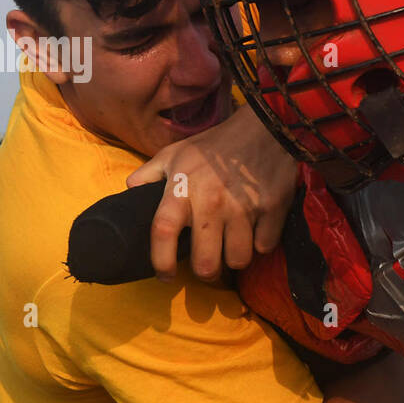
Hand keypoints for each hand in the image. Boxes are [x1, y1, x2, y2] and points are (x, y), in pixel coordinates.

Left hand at [128, 106, 297, 280]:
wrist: (265, 128)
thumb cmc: (215, 145)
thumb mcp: (175, 152)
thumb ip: (149, 173)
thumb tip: (131, 190)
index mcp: (182, 189)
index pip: (162, 232)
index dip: (161, 261)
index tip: (165, 274)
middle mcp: (211, 203)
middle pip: (206, 263)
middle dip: (206, 272)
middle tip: (207, 266)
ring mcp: (244, 208)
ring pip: (239, 259)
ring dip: (235, 258)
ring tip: (233, 246)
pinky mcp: (272, 210)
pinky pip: (265, 245)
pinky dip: (261, 242)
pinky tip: (257, 229)